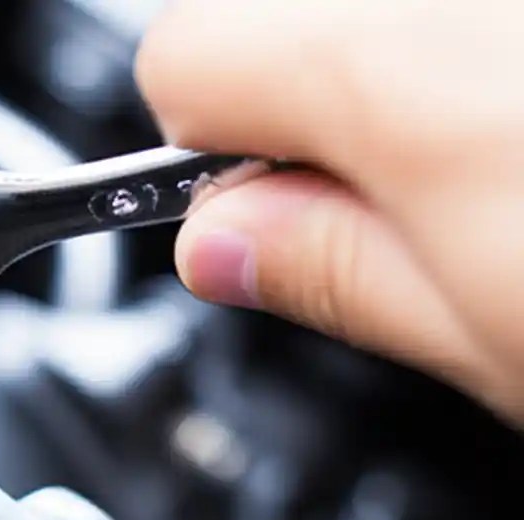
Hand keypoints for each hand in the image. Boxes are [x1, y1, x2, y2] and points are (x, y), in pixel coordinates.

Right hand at [136, 0, 523, 425]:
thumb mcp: (500, 339)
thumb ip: (333, 271)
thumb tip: (222, 244)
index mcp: (395, 70)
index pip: (177, 57)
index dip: (199, 155)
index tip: (268, 215)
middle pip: (266, 15)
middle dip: (300, 107)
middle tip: (409, 206)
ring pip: (375, 11)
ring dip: (402, 74)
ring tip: (504, 169)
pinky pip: (461, 11)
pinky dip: (473, 52)